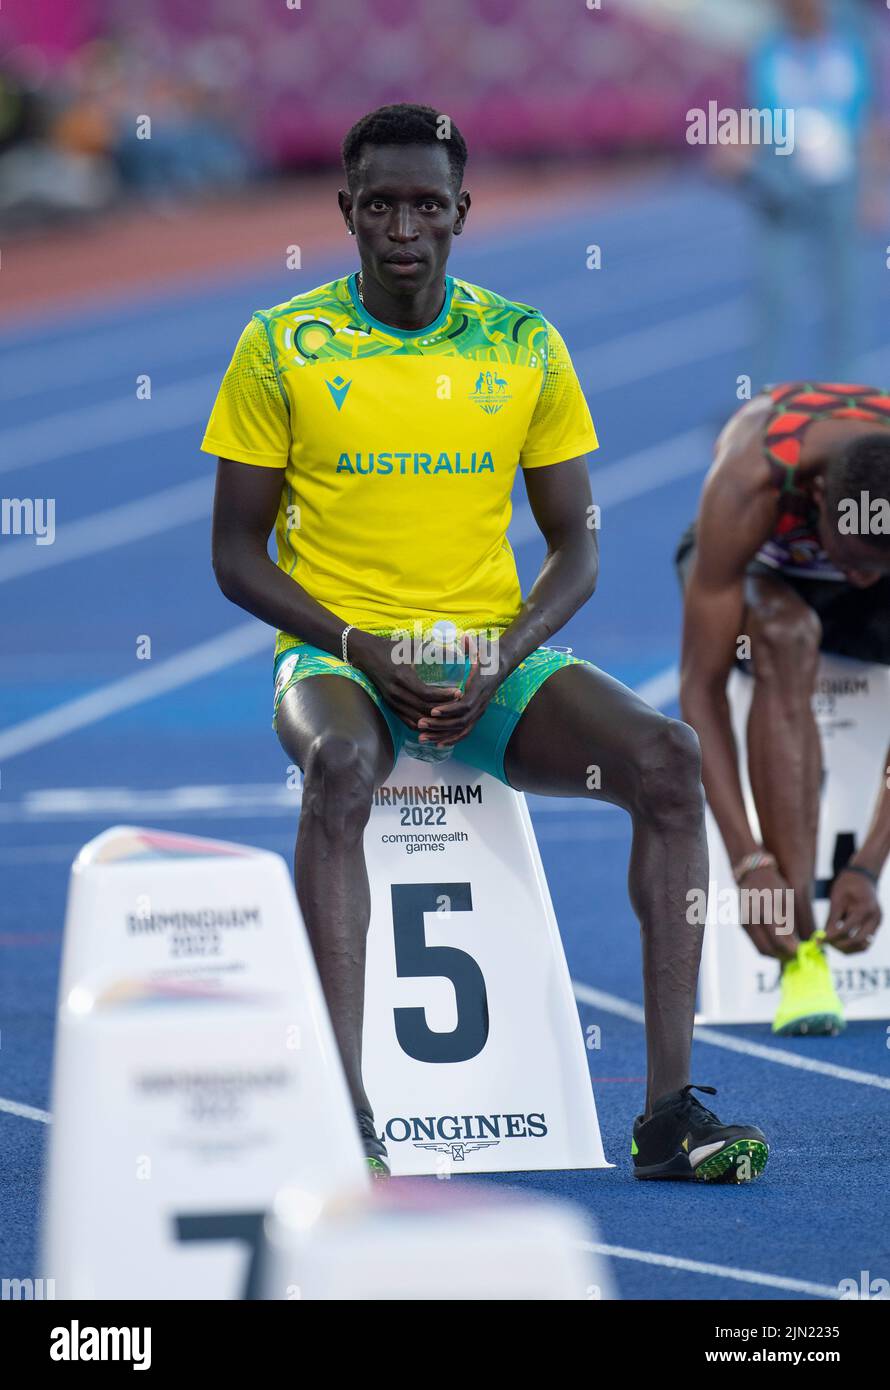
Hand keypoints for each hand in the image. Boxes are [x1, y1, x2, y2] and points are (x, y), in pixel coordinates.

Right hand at [349, 632, 463, 731]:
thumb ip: (431, 649)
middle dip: (443, 709)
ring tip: (449, 716)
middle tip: (459, 705)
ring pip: (416, 719)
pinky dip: (422, 724)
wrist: (366, 654)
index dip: (444, 696)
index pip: (426, 693)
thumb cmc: (390, 647)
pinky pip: (407, 721)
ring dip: (434, 720)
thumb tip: (454, 649)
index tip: (458, 692)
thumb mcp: (410, 646)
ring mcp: (391, 701)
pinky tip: (434, 723)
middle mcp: (396, 692)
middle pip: (423, 709)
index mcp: (402, 677)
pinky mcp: (390, 706)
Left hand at [416, 647, 503, 748]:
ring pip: (461, 729)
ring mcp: (480, 710)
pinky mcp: (477, 714)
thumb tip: (465, 638)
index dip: (449, 709)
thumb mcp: (482, 646)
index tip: (432, 710)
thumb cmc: (488, 653)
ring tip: (422, 737)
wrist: (502, 662)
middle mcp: (482, 702)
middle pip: (461, 721)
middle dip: (440, 725)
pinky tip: (438, 743)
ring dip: (441, 735)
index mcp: (480, 687)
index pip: (465, 704)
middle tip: (420, 724)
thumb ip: (472, 644)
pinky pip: (465, 731)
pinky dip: (452, 739)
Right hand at [736, 865, 800, 959]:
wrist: (752, 875)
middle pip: (768, 949)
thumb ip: (790, 924)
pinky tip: (780, 945)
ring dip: (776, 955)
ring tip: (789, 952)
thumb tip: (797, 947)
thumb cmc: (774, 885)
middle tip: (796, 957)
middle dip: (783, 956)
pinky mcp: (742, 926)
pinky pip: (756, 943)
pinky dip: (769, 948)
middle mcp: (751, 918)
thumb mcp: (786, 900)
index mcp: (765, 910)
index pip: (779, 940)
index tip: (801, 953)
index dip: (791, 950)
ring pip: (761, 949)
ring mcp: (745, 923)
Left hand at [824, 869, 881, 953]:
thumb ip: (831, 919)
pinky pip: (866, 941)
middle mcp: (874, 917)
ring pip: (864, 945)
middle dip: (840, 945)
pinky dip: (855, 945)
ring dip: (848, 949)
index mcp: (864, 908)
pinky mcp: (877, 925)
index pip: (846, 929)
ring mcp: (878, 922)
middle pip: (857, 941)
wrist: (863, 877)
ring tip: (833, 944)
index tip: (819, 941)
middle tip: (826, 944)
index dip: (831, 937)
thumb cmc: (847, 886)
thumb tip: (823, 937)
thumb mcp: (836, 899)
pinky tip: (843, 941)